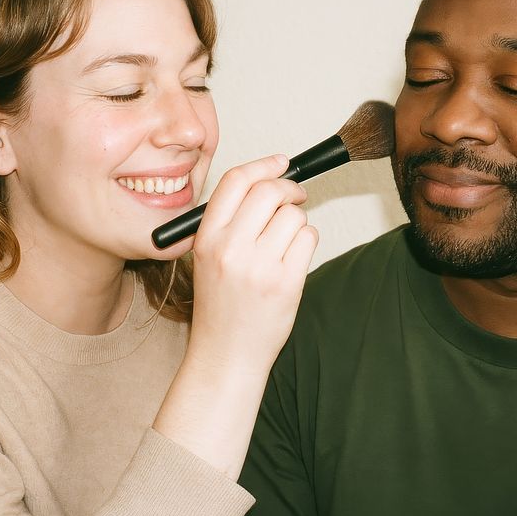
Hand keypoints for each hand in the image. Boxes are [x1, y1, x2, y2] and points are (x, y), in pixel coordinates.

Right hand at [189, 154, 318, 376]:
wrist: (227, 353)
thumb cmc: (222, 306)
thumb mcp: (209, 256)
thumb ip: (233, 220)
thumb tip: (271, 181)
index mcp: (207, 237)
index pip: (236, 181)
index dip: (264, 165)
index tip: (282, 162)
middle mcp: (231, 248)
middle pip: (270, 191)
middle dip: (290, 189)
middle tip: (296, 197)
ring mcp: (260, 265)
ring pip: (294, 215)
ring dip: (298, 222)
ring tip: (285, 244)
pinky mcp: (286, 282)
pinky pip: (309, 238)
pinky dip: (307, 242)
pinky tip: (293, 261)